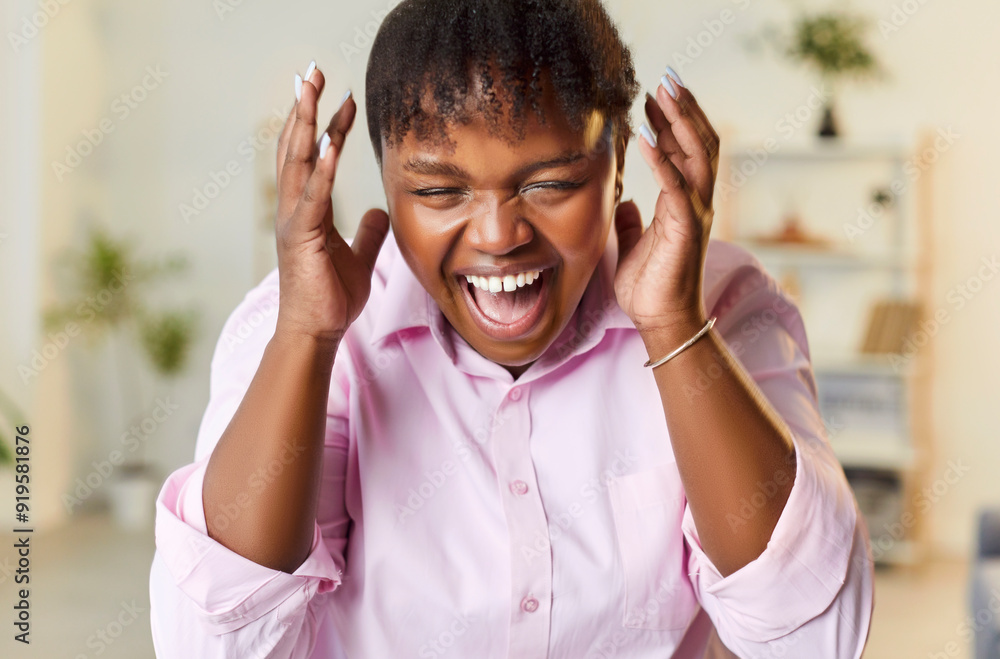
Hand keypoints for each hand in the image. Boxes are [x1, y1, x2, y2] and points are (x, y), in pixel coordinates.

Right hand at [274, 63, 389, 344]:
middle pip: (296, 147)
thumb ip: (366, 233)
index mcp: (305, 210)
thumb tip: (379, 213)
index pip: (313, 157)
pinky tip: (329, 144)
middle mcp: (293, 208)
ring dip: (305, 124)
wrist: (316, 332)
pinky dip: (320, 169)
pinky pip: (312, 197)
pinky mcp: (300, 237)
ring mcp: (293, 221)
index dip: (324, 125)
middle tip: (311, 71)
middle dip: (304, 107)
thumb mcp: (357, 258)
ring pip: (297, 162)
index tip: (338, 96)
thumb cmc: (330, 298)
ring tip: (311, 90)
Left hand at [614, 69, 719, 337]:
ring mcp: (696, 212)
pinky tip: (648, 137)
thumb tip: (627, 203)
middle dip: (683, 108)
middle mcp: (696, 202)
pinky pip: (676, 185)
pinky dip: (663, 159)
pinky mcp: (687, 228)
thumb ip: (633, 222)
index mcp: (683, 203)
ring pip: (698, 154)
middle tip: (667, 78)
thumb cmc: (649, 286)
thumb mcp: (633, 245)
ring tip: (664, 92)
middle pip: (700, 142)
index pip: (684, 151)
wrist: (660, 320)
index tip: (653, 96)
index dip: (671, 121)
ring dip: (680, 121)